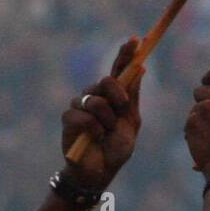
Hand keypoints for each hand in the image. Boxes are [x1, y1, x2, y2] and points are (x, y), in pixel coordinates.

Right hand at [62, 38, 142, 187]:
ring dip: (106, 119)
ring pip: (95, 99)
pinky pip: (83, 115)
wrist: (100, 170)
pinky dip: (94, 129)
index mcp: (114, 94)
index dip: (126, 53)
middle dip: (117, 95)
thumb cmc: (117, 147)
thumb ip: (131, 97)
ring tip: (106, 132)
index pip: (119, 69)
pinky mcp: (68, 117)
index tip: (135, 39)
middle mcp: (96, 94)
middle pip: (107, 80)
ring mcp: (80, 104)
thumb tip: (141, 69)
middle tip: (121, 110)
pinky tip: (95, 138)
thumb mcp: (131, 122)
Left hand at [184, 67, 209, 177]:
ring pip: (194, 108)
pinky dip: (193, 132)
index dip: (208, 79)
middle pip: (200, 89)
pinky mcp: (194, 121)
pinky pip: (189, 122)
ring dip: (198, 120)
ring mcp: (207, 109)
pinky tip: (204, 143)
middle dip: (201, 103)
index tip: (206, 86)